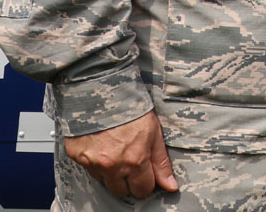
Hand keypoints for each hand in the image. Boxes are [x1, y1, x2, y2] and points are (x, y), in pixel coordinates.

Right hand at [63, 111, 177, 198]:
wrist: (102, 92)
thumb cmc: (130, 108)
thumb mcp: (154, 132)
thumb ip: (161, 162)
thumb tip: (170, 185)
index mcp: (135, 159)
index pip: (143, 189)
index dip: (147, 182)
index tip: (147, 174)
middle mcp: (112, 166)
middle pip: (122, 191)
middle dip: (129, 182)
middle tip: (132, 162)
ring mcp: (93, 163)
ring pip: (105, 183)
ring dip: (112, 174)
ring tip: (118, 153)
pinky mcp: (77, 158)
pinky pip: (90, 171)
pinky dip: (97, 165)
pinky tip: (104, 148)